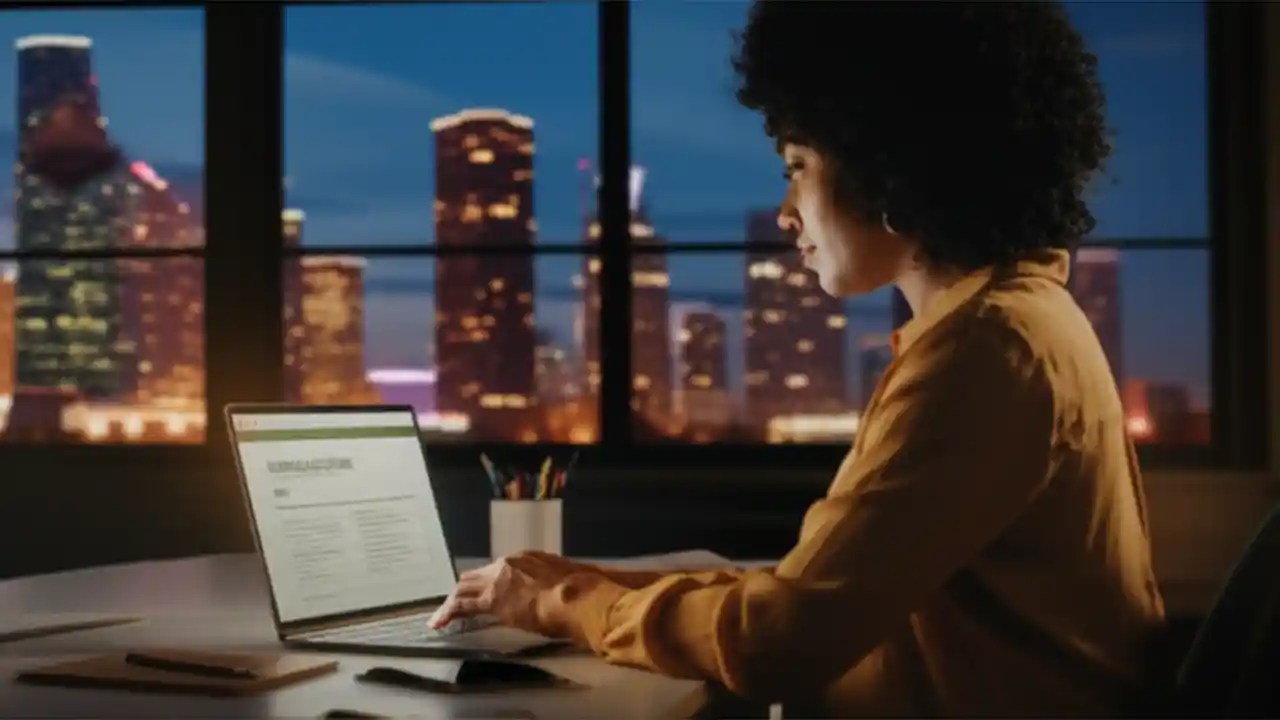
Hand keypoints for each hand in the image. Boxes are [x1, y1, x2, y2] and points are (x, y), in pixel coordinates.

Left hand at [429, 552, 597, 640]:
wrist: (576, 596)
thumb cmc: (581, 590)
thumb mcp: (568, 579)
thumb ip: (558, 582)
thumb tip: (567, 588)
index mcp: (527, 558)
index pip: (500, 570)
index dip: (490, 583)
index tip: (488, 593)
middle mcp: (508, 564)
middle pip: (477, 575)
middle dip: (466, 589)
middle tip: (458, 604)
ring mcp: (498, 581)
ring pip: (465, 588)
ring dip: (454, 601)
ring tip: (442, 616)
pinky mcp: (491, 601)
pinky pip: (463, 605)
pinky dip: (449, 613)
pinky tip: (440, 623)